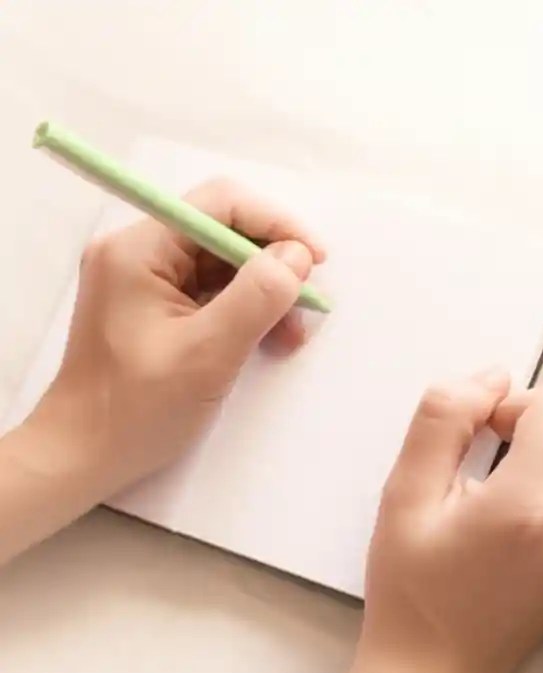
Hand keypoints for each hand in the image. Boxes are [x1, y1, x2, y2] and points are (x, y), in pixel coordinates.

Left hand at [33, 178, 323, 488]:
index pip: (221, 204)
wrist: (84, 456)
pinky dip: (246, 309)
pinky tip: (268, 338)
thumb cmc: (136, 409)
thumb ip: (256, 297)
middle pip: (224, 230)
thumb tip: (298, 256)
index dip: (276, 224)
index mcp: (139, 250)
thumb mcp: (208, 353)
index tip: (316, 260)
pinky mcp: (155, 305)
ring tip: (291, 333)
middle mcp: (138, 252)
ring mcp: (144, 278)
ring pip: (223, 262)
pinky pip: (212, 289)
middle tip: (308, 305)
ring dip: (265, 291)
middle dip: (273, 264)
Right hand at [333, 371, 542, 672]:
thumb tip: (495, 377)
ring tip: (523, 466)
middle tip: (506, 440)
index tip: (484, 432)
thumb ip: (443, 418)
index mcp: (530, 505)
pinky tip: (542, 490)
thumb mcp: (404, 494)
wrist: (438, 668)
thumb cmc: (414, 587)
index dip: (516, 401)